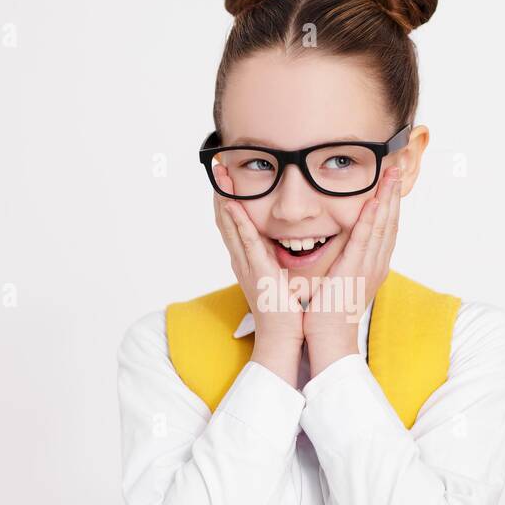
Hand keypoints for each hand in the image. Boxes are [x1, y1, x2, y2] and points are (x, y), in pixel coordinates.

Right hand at [213, 166, 302, 385]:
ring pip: (231, 226)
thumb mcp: (281, 276)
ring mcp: (247, 265)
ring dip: (224, 199)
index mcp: (250, 260)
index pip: (235, 224)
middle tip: (217, 167)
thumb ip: (279, 259)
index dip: (229, 199)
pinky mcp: (257, 271)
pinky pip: (245, 242)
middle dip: (221, 192)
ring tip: (220, 176)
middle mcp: (243, 260)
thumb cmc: (287, 311)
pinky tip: (232, 204)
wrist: (284, 337)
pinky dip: (237, 221)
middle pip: (226, 220)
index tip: (227, 177)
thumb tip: (287, 243)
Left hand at [304, 168, 400, 373]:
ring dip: (388, 200)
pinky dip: (372, 221)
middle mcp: (376, 265)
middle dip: (394, 195)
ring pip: (383, 227)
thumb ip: (344, 261)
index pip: (385, 229)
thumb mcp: (341, 280)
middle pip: (390, 223)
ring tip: (392, 176)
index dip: (390, 204)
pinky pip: (366, 242)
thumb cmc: (328, 314)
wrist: (327, 338)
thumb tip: (341, 247)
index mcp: (372, 266)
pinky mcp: (356, 273)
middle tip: (398, 169)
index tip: (391, 182)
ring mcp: (369, 269)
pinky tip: (375, 203)